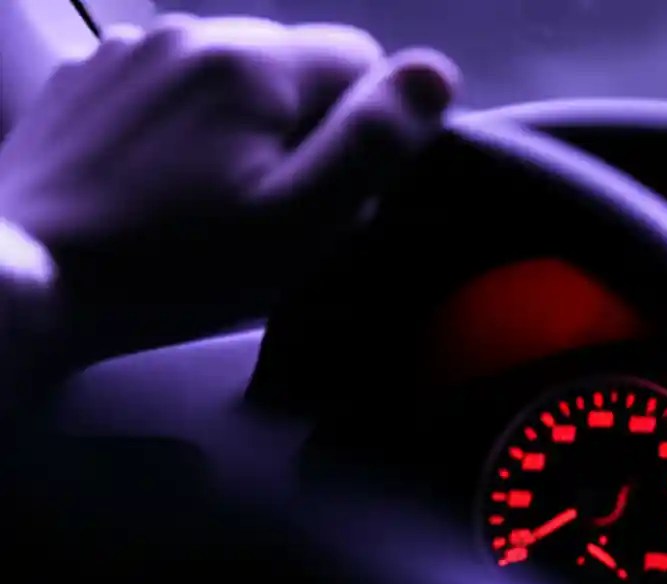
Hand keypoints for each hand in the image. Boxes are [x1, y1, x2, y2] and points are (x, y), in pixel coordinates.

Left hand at [0, 15, 458, 356]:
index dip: (366, 129)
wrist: (21, 278)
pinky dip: (186, 125)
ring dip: (244, 126)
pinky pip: (173, 87)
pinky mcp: (87, 78)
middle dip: (305, 127)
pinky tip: (159, 184)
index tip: (332, 191)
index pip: (363, 59)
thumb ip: (374, 142)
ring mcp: (131, 50)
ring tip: (210, 201)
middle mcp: (193, 31)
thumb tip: (435, 73)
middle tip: (273, 210)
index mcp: (255, 61)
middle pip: (296, 67)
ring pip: (233, 76)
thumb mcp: (300, 220)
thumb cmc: (176, 265)